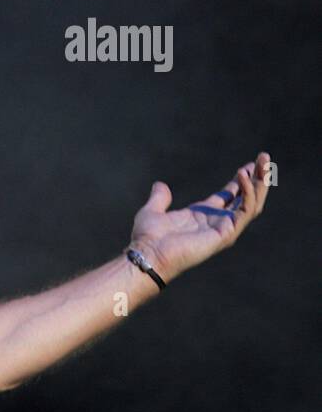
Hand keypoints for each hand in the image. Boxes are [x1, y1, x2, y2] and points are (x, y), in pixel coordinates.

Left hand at [128, 152, 271, 282]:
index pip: (229, 196)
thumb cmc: (148, 238)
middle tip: (264, 157)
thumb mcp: (153, 211)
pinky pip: (245, 211)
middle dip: (257, 178)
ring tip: (263, 162)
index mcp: (202, 214)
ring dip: (260, 183)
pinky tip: (244, 177)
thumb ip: (159, 198)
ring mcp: (224, 228)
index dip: (241, 181)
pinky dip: (248, 193)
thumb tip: (159, 185)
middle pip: (246, 197)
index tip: (250, 165)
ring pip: (252, 203)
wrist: (148, 253)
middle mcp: (216, 221)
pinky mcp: (226, 234)